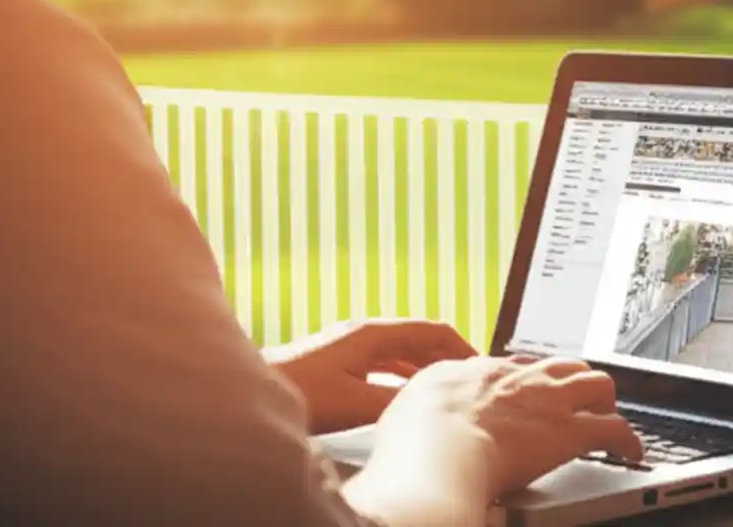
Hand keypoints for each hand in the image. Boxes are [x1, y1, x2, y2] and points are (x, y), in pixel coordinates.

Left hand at [266, 319, 476, 433]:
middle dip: (448, 356)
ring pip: (402, 352)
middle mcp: (364, 333)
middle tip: (471, 378)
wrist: (250, 392)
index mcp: (372, 334)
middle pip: (419, 338)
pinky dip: (405, 374)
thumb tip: (429, 402)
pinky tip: (408, 394)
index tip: (482, 365)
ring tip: (448, 387)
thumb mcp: (356, 401)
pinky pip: (386, 363)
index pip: (432, 331)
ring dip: (427, 366)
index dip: (461, 347)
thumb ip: (396, 400)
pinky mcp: (339, 362)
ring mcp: (350, 346)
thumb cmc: (298, 391)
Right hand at [342, 356, 641, 525]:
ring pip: (597, 382)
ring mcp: (550, 401)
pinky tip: (631, 451)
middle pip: (562, 365)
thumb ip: (421, 402)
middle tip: (574, 403)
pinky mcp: (572, 431)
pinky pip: (616, 429)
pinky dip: (628, 440)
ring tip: (605, 418)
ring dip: (604, 400)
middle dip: (573, 382)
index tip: (529, 394)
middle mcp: (520, 378)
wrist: (439, 451)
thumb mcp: (407, 405)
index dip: (528, 380)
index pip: (515, 366)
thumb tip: (415, 411)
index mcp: (480, 371)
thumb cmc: (415, 438)